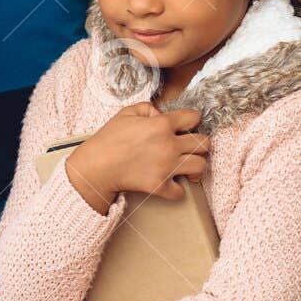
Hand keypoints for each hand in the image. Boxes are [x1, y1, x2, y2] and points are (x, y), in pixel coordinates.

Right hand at [65, 102, 208, 213]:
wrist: (95, 167)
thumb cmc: (108, 140)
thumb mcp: (126, 113)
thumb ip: (148, 108)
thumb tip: (161, 114)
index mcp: (161, 124)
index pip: (194, 118)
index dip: (192, 121)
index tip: (186, 128)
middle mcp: (168, 144)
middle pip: (205, 143)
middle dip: (199, 145)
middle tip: (189, 149)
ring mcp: (166, 166)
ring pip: (200, 166)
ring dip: (195, 167)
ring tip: (186, 168)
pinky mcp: (159, 186)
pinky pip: (181, 192)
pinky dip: (176, 190)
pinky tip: (169, 185)